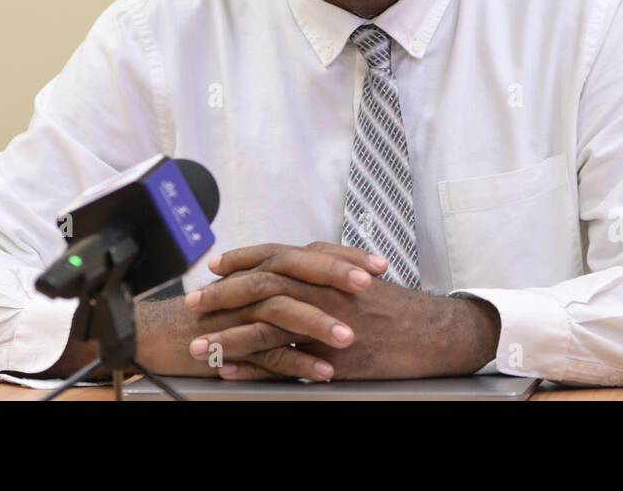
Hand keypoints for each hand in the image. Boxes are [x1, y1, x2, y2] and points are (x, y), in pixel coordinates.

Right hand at [49, 243, 388, 380]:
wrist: (157, 333)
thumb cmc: (211, 315)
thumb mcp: (255, 295)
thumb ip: (288, 288)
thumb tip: (332, 284)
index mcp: (263, 269)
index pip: (309, 254)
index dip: (344, 257)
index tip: (378, 263)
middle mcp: (251, 284)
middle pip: (296, 270)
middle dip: (334, 275)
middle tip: (369, 283)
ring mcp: (238, 313)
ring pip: (281, 310)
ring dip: (316, 323)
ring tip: (349, 336)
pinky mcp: (227, 343)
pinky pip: (264, 353)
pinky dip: (293, 363)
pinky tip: (321, 372)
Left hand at [186, 242, 500, 380]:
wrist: (430, 334)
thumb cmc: (396, 305)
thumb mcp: (358, 271)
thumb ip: (326, 259)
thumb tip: (298, 252)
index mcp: (326, 268)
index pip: (275, 256)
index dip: (242, 258)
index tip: (215, 265)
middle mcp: (321, 291)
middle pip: (260, 287)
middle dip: (221, 295)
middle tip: (193, 301)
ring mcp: (324, 325)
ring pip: (264, 327)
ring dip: (226, 335)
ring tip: (197, 344)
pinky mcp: (328, 358)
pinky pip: (282, 363)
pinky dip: (252, 367)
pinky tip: (228, 371)